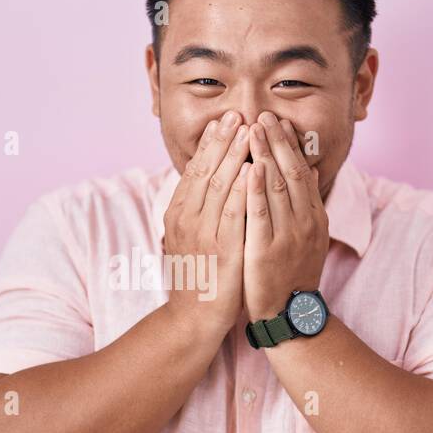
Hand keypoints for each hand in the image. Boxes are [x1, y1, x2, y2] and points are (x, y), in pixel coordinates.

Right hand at [161, 110, 250, 339]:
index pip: (194, 169)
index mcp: (178, 214)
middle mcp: (186, 219)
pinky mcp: (222, 248)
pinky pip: (233, 211)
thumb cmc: (198, 277)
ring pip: (219, 184)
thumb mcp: (190, 238)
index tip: (225, 121)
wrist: (194, 318)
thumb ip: (198, 211)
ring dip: (235, 155)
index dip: (211, 143)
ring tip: (249, 131)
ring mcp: (202, 233)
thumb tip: (209, 182)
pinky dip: (243, 187)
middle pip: (205, 170)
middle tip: (238, 114)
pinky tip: (254, 168)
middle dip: (223, 140)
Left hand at [244, 112, 328, 320]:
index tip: (276, 120)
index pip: (301, 171)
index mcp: (313, 217)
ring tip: (254, 129)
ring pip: (277, 188)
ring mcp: (288, 236)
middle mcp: (305, 223)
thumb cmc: (290, 272)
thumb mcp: (306, 236)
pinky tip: (250, 168)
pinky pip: (261, 215)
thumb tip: (309, 169)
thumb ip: (304, 204)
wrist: (288, 314)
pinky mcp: (267, 251)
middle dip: (277, 141)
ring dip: (266, 155)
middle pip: (291, 172)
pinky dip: (256, 190)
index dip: (289, 144)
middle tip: (263, 114)